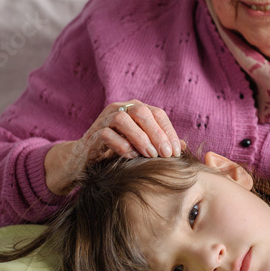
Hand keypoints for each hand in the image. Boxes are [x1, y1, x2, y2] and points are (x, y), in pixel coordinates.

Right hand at [45, 100, 182, 194]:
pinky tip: (130, 157)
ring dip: (140, 138)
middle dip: (157, 134)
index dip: (169, 132)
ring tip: (150, 155)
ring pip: (123, 120)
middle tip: (167, 154)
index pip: (157, 114)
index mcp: (135, 109)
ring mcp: (104, 120)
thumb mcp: (142, 147)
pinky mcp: (92, 134)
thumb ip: (160, 144)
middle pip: (142, 112)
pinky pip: (106, 134)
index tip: (177, 152)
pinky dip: (121, 145)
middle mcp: (120, 109)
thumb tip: (184, 147)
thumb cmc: (117, 152)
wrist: (84, 160)